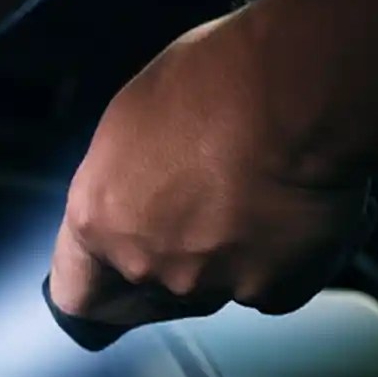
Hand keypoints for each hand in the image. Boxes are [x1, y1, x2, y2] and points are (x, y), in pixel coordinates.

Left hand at [48, 15, 372, 330]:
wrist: (298, 90)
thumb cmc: (212, 82)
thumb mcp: (132, 121)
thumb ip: (124, 181)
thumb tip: (135, 191)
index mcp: (97, 220)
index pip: (79, 294)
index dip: (102, 286)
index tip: (119, 278)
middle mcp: (144, 263)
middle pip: (157, 285)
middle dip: (180, 255)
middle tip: (212, 201)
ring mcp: (209, 282)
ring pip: (218, 283)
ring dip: (234, 252)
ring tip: (259, 191)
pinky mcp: (274, 290)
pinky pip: (277, 283)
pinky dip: (288, 257)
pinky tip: (297, 208)